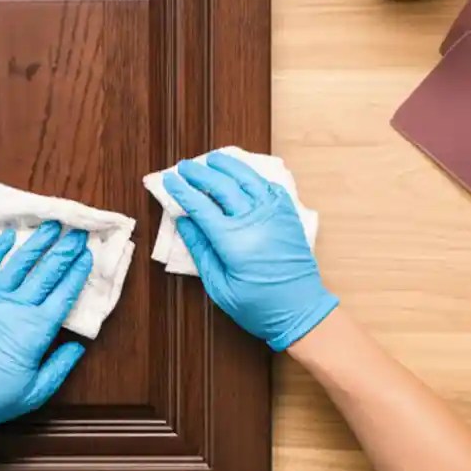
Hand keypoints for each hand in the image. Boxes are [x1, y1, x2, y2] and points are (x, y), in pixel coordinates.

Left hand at [0, 222, 92, 458]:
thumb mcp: (37, 391)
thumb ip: (61, 366)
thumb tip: (78, 345)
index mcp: (35, 331)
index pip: (64, 293)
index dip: (78, 272)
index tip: (88, 255)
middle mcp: (15, 309)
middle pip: (46, 272)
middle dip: (64, 250)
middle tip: (77, 232)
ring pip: (19, 263)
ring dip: (36, 242)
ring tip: (50, 225)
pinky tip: (7, 236)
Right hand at [163, 151, 337, 350]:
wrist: (301, 311)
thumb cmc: (258, 306)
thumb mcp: (219, 286)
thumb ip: (200, 250)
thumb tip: (184, 222)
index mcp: (234, 241)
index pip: (201, 206)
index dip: (182, 191)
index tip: (169, 182)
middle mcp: (255, 221)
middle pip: (222, 186)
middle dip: (200, 173)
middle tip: (184, 166)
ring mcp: (274, 215)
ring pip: (248, 179)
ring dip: (228, 166)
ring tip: (213, 159)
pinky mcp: (288, 216)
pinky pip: (270, 188)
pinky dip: (255, 177)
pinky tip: (245, 174)